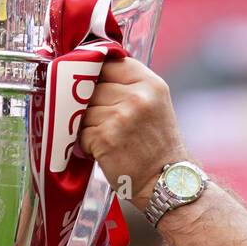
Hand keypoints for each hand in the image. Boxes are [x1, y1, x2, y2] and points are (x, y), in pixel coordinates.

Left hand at [79, 57, 189, 212]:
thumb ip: (128, 85)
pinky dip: (87, 144)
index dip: (97, 76)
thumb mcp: (154, 104)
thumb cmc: (157, 146)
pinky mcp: (105, 138)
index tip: (95, 86)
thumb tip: (91, 71)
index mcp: (149, 83)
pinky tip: (104, 150)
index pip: (108, 63)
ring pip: (82, 110)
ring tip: (108, 138)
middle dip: (92, 104)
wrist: (166, 182)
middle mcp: (137, 97)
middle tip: (106, 122)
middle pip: (91, 87)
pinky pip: (80, 132)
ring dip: (88, 125)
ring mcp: (120, 117)